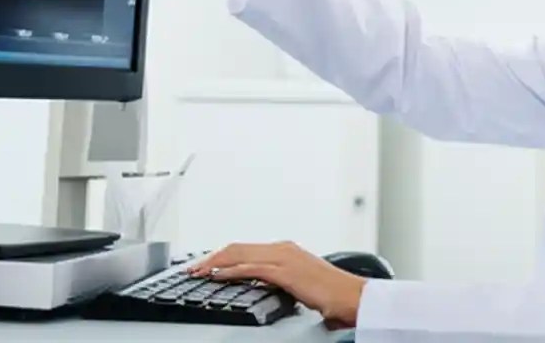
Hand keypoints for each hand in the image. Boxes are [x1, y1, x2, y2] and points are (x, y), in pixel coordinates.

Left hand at [188, 241, 366, 328]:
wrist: (351, 296)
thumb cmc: (331, 293)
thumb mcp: (301, 283)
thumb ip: (281, 281)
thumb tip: (263, 286)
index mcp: (286, 249)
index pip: (246, 249)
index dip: (223, 255)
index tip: (206, 265)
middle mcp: (283, 248)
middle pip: (238, 248)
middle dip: (212, 257)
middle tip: (193, 268)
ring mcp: (284, 258)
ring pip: (240, 254)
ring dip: (215, 263)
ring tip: (198, 272)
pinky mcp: (285, 271)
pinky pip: (250, 268)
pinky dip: (230, 271)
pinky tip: (217, 276)